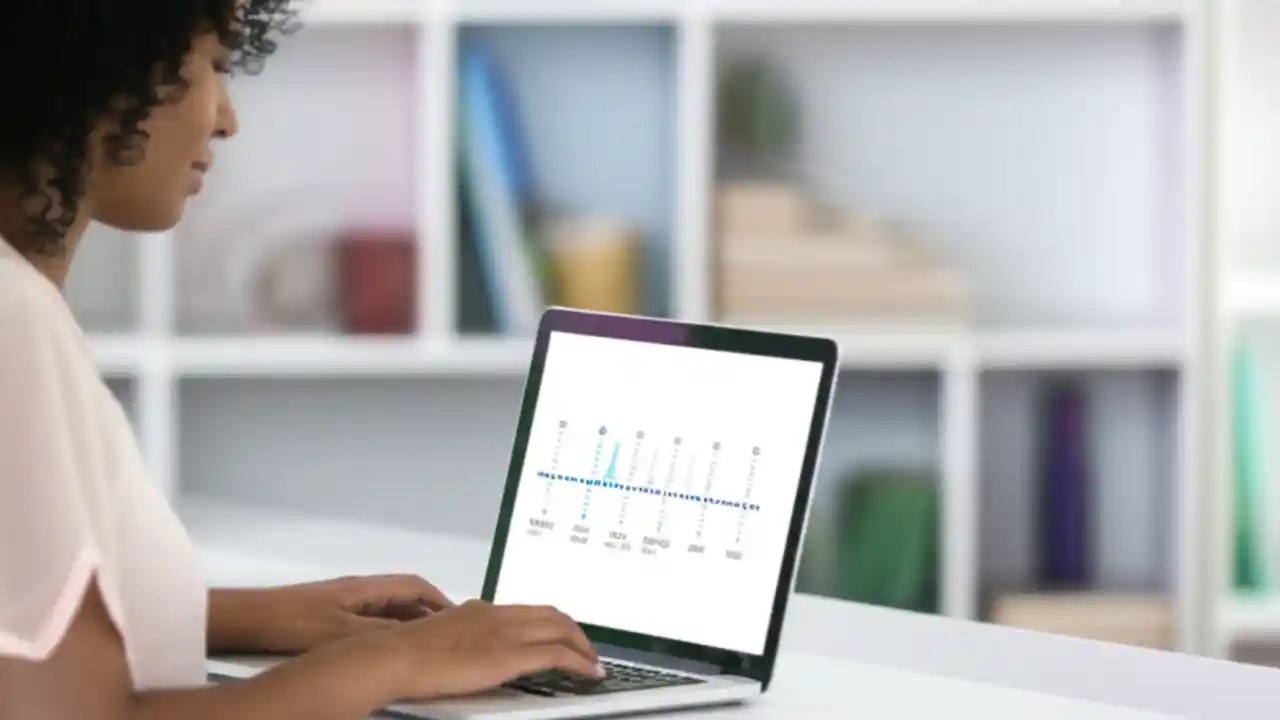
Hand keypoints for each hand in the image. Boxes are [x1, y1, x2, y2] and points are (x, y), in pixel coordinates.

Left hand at [209, 575, 453, 653]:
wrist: (250, 620)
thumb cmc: (297, 623)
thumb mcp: (344, 633)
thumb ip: (382, 634)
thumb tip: (420, 635)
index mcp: (367, 589)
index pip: (415, 587)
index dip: (439, 600)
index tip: (460, 618)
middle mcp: (359, 592)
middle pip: (403, 599)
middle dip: (427, 615)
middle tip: (448, 639)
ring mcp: (343, 604)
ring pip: (386, 613)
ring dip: (406, 627)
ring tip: (424, 650)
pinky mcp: (329, 618)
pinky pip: (369, 623)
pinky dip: (385, 635)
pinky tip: (385, 655)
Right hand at [387, 600, 603, 699]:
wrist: (399, 656)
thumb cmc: (408, 653)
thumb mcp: (439, 636)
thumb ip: (458, 637)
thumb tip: (465, 647)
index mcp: (481, 611)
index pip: (527, 612)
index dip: (550, 624)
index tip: (560, 639)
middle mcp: (499, 615)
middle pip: (552, 615)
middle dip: (573, 632)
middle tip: (585, 651)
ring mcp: (507, 633)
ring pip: (560, 629)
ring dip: (581, 646)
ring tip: (592, 663)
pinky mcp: (511, 655)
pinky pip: (557, 654)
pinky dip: (579, 662)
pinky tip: (589, 673)